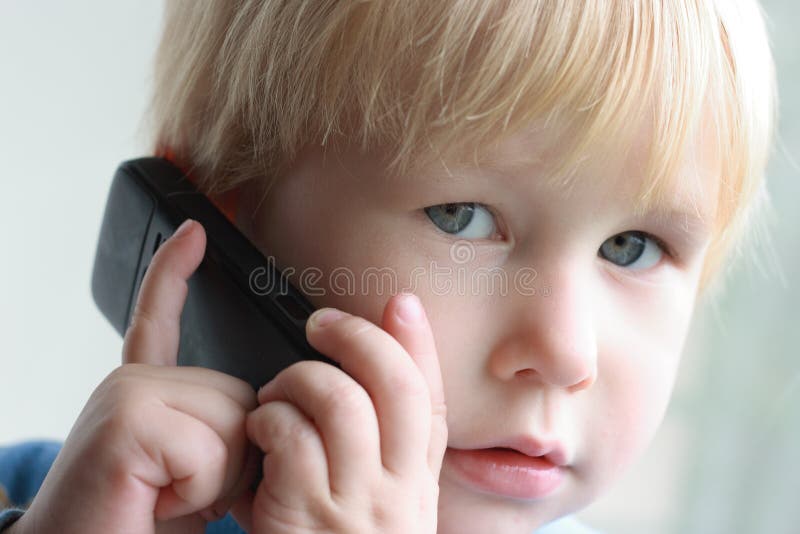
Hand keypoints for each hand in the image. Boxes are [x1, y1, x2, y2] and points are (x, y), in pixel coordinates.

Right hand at [12, 220, 259, 533]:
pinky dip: (203, 492)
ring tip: (168, 500)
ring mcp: (127, 394)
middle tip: (184, 493)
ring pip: (237, 420)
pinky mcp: (127, 420)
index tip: (195, 231)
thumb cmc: (136, 524)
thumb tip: (270, 405)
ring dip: (221, 479)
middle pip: (243, 393)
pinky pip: (213, 449)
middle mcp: (132, 382)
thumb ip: (220, 426)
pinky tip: (158, 502)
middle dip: (238, 456)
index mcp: (146, 391)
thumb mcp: (194, 473)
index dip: (176, 271)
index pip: (162, 318)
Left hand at [231, 293, 447, 533]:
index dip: (419, 345)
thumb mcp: (370, 513)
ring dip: (296, 379)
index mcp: (415, 489)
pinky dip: (266, 417)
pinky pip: (289, 434)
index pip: (431, 403)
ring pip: (338, 399)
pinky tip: (258, 430)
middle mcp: (397, 495)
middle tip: (320, 323)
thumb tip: (354, 382)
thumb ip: (373, 457)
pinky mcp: (304, 515)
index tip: (401, 303)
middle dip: (356, 337)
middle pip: (394, 385)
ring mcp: (354, 506)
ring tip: (276, 394)